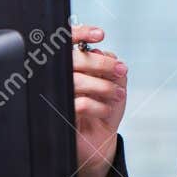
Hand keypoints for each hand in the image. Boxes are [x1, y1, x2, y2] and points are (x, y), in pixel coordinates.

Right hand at [71, 24, 126, 176]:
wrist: (97, 143)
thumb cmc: (102, 109)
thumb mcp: (113, 84)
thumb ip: (110, 64)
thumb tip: (105, 54)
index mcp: (69, 66)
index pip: (66, 42)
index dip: (80, 33)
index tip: (100, 35)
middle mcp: (57, 78)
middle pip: (73, 60)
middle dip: (101, 64)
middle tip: (121, 71)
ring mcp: (55, 97)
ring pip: (76, 81)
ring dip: (103, 87)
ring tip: (118, 95)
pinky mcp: (59, 115)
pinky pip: (79, 103)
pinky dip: (98, 105)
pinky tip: (106, 110)